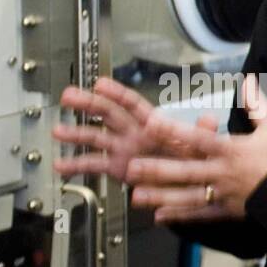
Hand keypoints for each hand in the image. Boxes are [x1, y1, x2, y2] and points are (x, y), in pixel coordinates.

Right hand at [52, 78, 217, 183]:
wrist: (189, 182)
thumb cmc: (194, 158)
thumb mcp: (201, 146)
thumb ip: (202, 134)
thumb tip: (209, 121)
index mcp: (151, 124)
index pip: (132, 104)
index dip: (116, 94)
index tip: (99, 84)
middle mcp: (133, 133)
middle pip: (107, 114)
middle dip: (87, 104)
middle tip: (68, 96)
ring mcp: (122, 150)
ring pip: (95, 138)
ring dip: (76, 134)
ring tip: (57, 131)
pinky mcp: (116, 168)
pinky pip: (93, 165)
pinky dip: (76, 166)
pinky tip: (60, 166)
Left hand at [127, 74, 266, 223]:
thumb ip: (257, 104)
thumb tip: (247, 80)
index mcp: (231, 150)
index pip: (197, 139)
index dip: (173, 131)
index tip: (151, 124)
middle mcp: (221, 173)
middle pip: (184, 171)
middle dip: (157, 170)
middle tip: (130, 168)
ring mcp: (221, 194)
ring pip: (186, 195)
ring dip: (160, 196)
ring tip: (135, 196)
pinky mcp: (225, 210)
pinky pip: (199, 214)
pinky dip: (180, 217)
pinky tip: (160, 217)